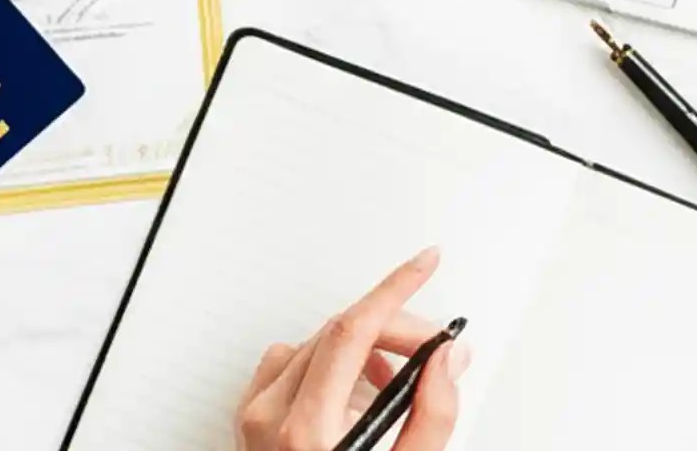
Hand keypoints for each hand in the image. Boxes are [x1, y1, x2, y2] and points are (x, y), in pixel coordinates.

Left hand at [236, 247, 470, 450]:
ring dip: (362, 349)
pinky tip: (350, 391)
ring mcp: (252, 418)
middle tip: (433, 349)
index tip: (426, 264)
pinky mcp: (249, 419)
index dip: (396, 288)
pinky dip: (328, 363)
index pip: (353, 330)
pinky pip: (290, 362)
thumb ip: (432, 416)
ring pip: (316, 342)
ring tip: (390, 384)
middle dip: (395, 329)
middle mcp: (268, 418)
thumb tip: (447, 358)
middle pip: (340, 332)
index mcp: (306, 432)